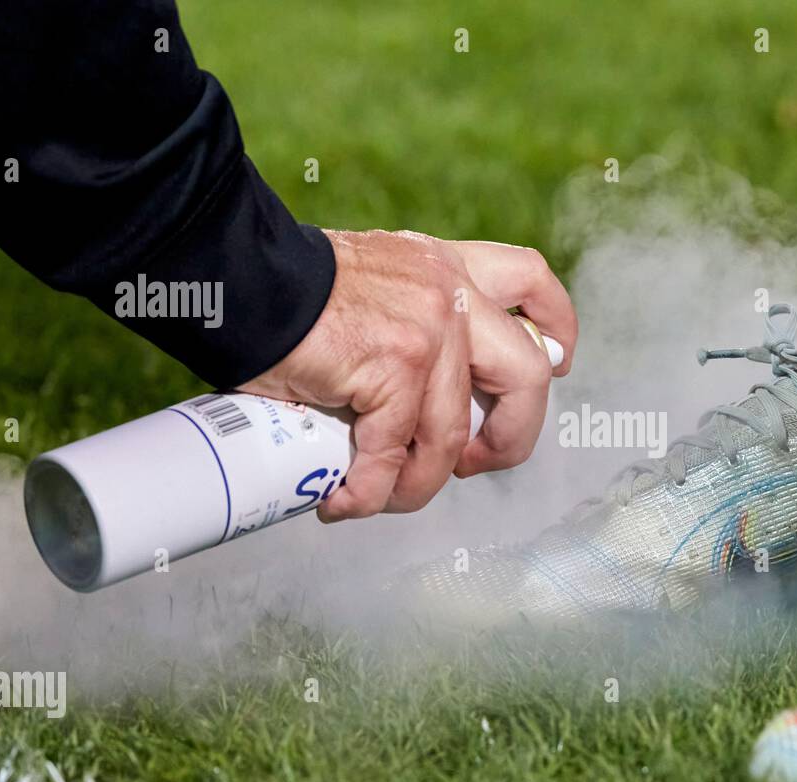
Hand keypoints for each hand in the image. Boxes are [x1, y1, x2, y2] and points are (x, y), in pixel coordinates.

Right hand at [240, 229, 576, 520]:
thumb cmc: (285, 292)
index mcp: (446, 266)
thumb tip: (420, 400)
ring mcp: (429, 329)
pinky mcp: (395, 366)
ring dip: (418, 484)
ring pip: (452, 435)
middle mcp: (450, 291)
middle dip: (513, 437)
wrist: (235, 274)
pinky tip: (345, 500)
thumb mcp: (372, 287)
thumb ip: (409, 321)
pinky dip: (371, 491)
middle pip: (528, 373)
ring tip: (382, 497)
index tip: (560, 365)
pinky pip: (396, 452)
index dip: (556, 328)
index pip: (530, 278)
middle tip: (474, 465)